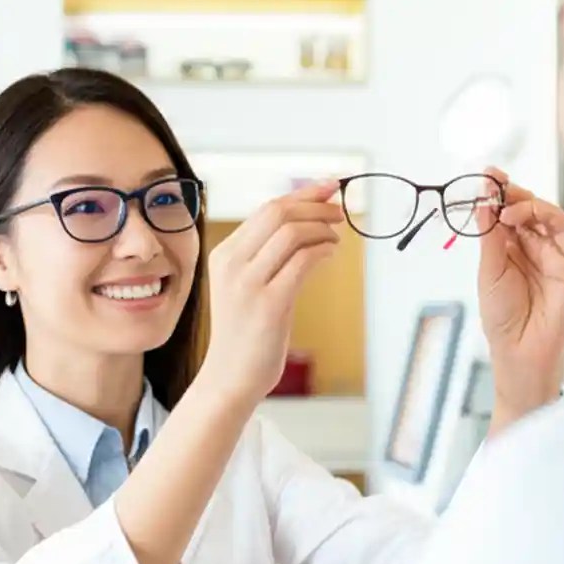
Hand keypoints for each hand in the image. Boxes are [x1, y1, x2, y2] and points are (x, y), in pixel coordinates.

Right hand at [199, 181, 343, 402]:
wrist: (230, 376)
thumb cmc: (245, 332)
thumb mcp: (245, 285)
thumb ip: (266, 254)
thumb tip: (307, 220)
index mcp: (224, 254)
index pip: (267, 209)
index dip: (303, 193)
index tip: (329, 186)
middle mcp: (232, 264)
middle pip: (279, 213)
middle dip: (316, 205)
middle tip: (339, 212)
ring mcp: (248, 284)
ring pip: (292, 233)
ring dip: (322, 229)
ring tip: (336, 238)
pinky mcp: (270, 304)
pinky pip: (302, 262)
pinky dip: (322, 251)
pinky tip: (330, 254)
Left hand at [476, 167, 563, 433]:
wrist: (520, 351)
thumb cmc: (502, 318)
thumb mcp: (489, 271)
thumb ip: (489, 236)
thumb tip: (483, 201)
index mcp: (510, 248)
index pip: (507, 211)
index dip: (498, 192)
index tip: (486, 174)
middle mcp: (532, 248)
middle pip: (527, 207)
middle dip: (511, 191)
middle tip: (494, 182)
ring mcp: (552, 254)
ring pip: (547, 213)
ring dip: (527, 201)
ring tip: (506, 205)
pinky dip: (545, 215)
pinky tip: (520, 216)